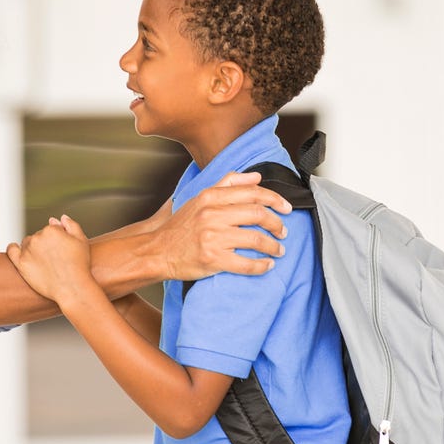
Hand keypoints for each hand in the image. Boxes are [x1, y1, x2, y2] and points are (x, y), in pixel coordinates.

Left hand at [6, 215, 94, 305]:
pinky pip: (12, 251)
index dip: (57, 239)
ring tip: (43, 261)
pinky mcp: (21, 264)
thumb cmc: (79, 266)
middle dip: (45, 244)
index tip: (61, 249)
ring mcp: (28, 251)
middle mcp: (37, 237)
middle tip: (55, 258)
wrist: (72, 287)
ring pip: (27, 243)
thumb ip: (71, 225)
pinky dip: (12, 248)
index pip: (50, 229)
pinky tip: (14, 248)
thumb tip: (60, 218)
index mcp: (51, 230)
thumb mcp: (81, 240)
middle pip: (38, 236)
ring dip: (32, 248)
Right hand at [155, 170, 290, 280]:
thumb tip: (256, 177)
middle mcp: (212, 215)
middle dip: (277, 224)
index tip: (286, 207)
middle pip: (257, 215)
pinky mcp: (212, 259)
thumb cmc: (181, 227)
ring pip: (255, 239)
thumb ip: (228, 184)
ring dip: (273, 246)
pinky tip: (267, 265)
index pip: (252, 193)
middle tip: (283, 231)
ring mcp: (212, 237)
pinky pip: (245, 263)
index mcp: (210, 197)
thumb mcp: (200, 198)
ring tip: (279, 249)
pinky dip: (261, 265)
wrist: (157, 251)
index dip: (274, 199)